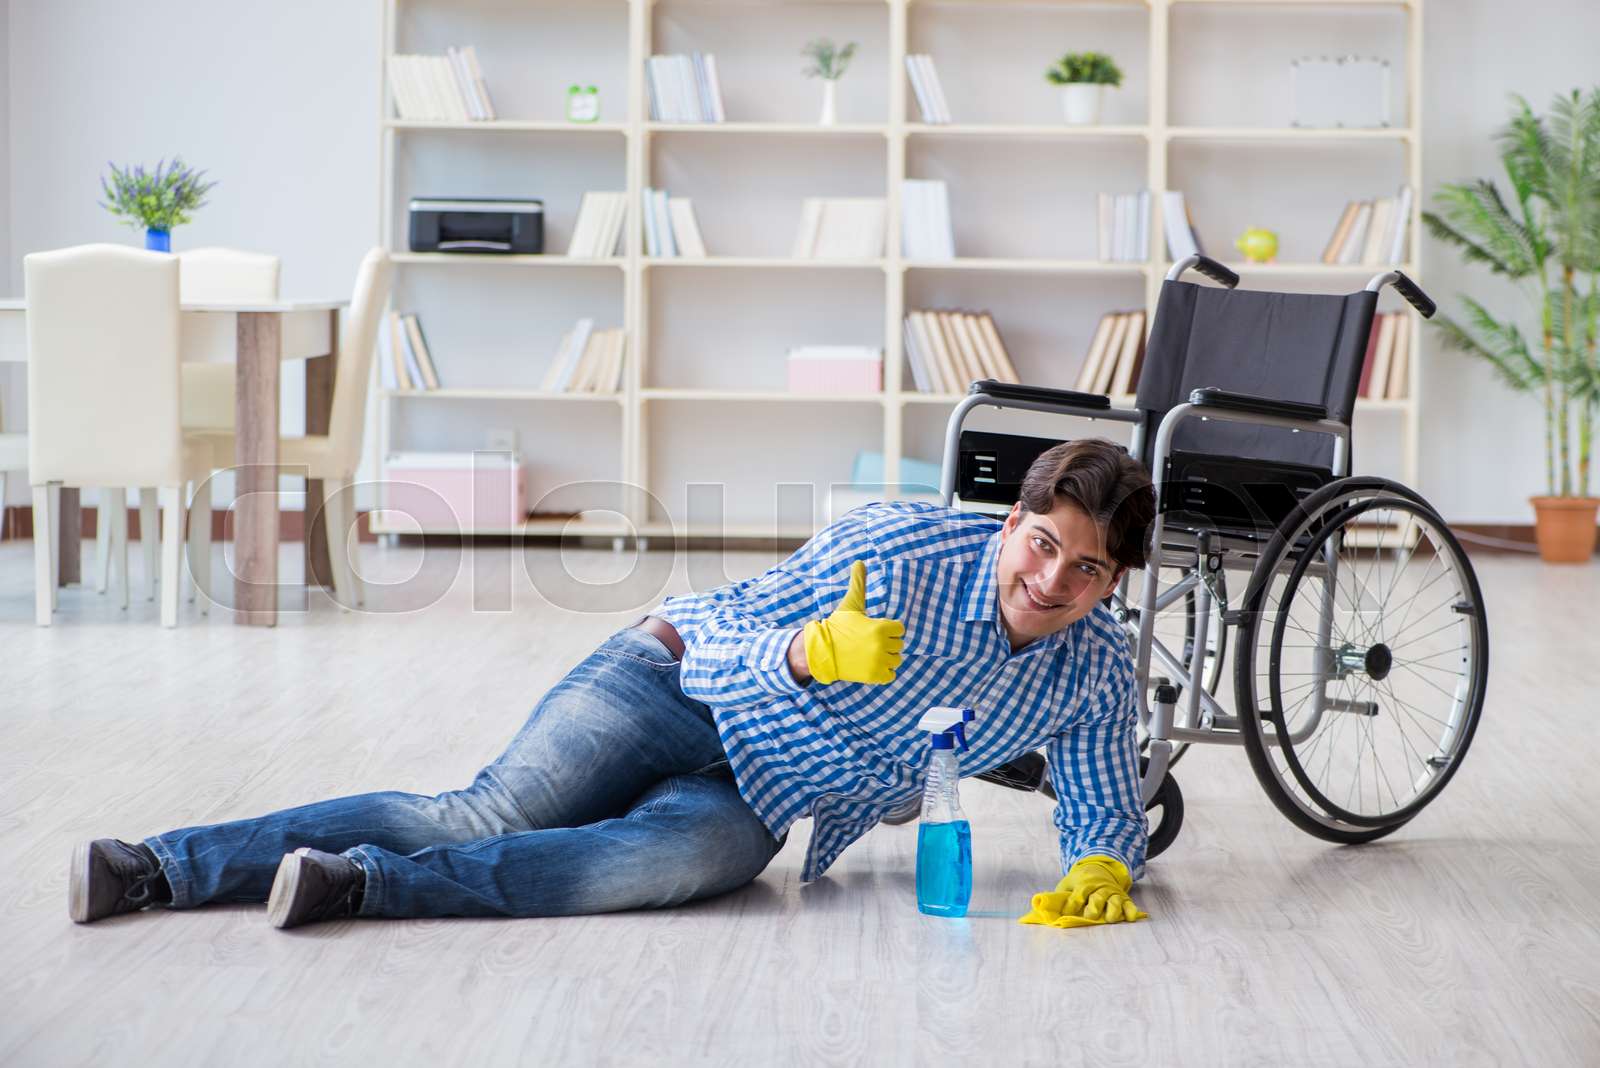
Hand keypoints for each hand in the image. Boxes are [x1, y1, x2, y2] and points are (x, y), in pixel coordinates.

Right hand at [801, 561, 904, 684]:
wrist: (822, 650)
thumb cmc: (838, 626)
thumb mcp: (850, 605)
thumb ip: (858, 584)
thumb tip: (859, 562)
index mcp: (880, 627)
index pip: (900, 629)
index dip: (889, 628)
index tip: (875, 629)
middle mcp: (882, 645)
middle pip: (899, 645)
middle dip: (887, 643)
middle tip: (870, 643)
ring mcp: (878, 662)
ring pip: (896, 660)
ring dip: (886, 658)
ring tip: (871, 654)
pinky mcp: (874, 676)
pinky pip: (890, 675)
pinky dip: (883, 672)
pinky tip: (871, 665)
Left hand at [1018, 855, 1147, 928]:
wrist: (1100, 868)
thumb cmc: (1080, 881)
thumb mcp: (1067, 883)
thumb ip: (1058, 895)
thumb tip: (1043, 909)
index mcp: (1084, 883)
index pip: (1077, 894)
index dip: (1072, 904)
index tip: (1067, 913)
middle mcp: (1099, 887)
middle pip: (1097, 897)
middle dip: (1094, 906)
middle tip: (1090, 916)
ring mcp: (1112, 892)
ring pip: (1114, 901)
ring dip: (1113, 910)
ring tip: (1110, 920)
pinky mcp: (1124, 898)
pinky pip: (1129, 904)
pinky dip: (1131, 911)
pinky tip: (1132, 918)